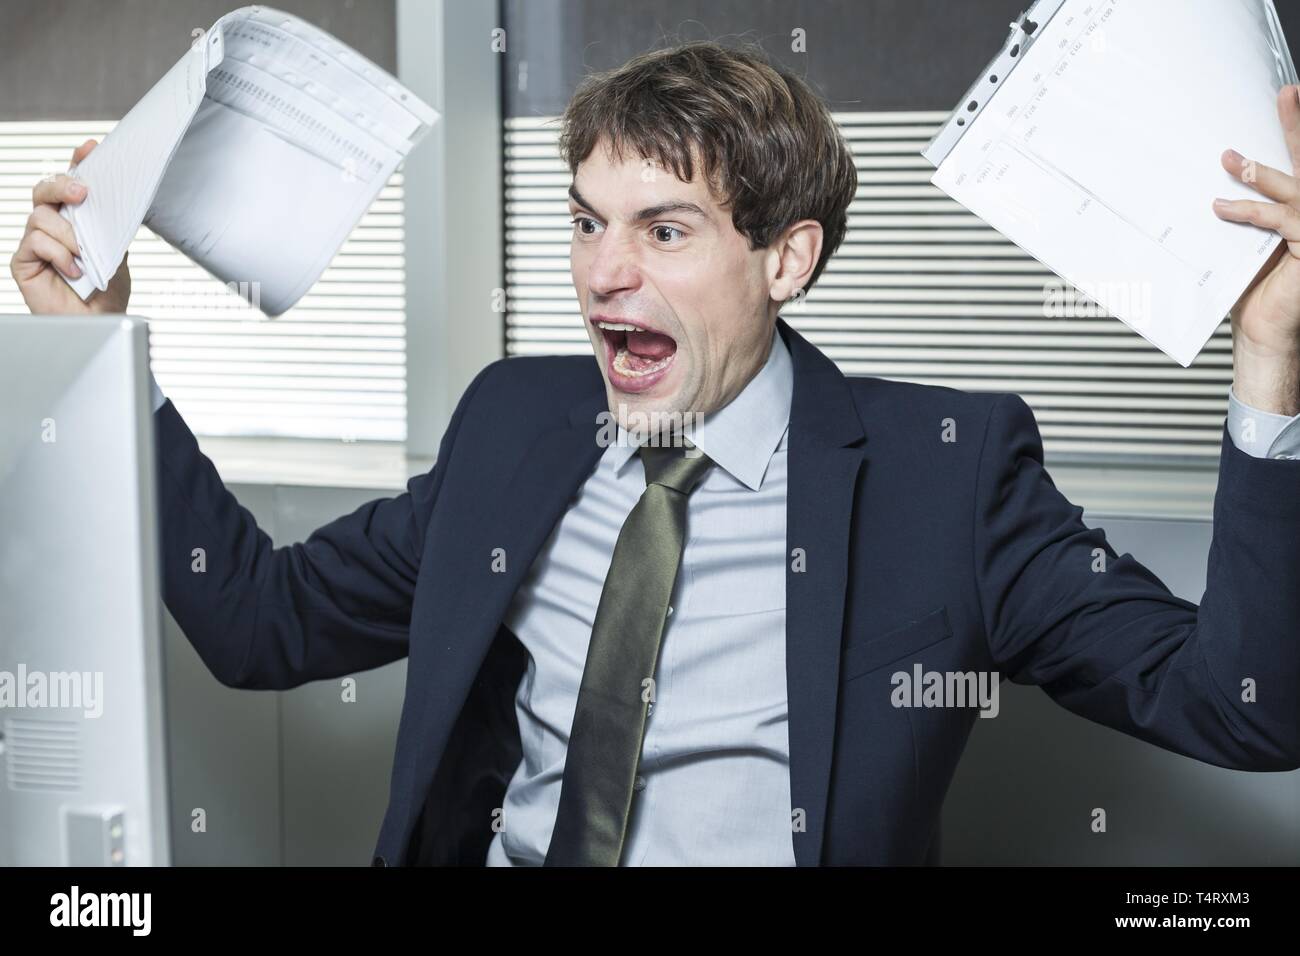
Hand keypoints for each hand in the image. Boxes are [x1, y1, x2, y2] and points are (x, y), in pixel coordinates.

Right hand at [9, 139, 130, 314]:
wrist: (101, 322)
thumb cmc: (107, 292)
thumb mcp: (116, 252)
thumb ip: (109, 225)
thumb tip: (113, 197)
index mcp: (76, 221)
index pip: (72, 186)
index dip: (77, 164)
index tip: (90, 148)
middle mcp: (52, 228)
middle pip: (44, 190)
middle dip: (63, 185)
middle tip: (83, 194)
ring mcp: (36, 243)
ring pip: (41, 216)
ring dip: (69, 235)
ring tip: (86, 256)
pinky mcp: (23, 261)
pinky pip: (36, 242)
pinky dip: (59, 254)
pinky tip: (74, 271)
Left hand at [1213, 85, 1299, 414]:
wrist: (1264, 331)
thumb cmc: (1255, 288)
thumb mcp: (1245, 240)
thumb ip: (1241, 211)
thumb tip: (1208, 180)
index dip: (1295, 129)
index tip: (1287, 96)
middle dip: (1296, 127)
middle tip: (1286, 95)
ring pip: (1297, 189)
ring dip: (1262, 172)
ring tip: (1230, 160)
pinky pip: (1284, 222)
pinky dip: (1251, 212)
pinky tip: (1222, 208)